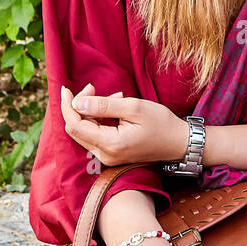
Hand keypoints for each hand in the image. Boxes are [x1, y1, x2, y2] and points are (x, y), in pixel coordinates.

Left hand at [61, 82, 187, 166]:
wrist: (179, 143)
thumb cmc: (161, 123)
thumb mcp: (134, 108)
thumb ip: (104, 105)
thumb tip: (77, 102)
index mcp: (110, 144)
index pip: (75, 125)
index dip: (68, 106)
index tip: (67, 89)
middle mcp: (105, 155)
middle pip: (75, 129)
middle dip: (78, 106)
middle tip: (92, 88)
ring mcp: (107, 157)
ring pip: (84, 132)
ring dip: (89, 112)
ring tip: (113, 97)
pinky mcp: (111, 155)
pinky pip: (94, 136)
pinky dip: (97, 120)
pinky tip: (112, 108)